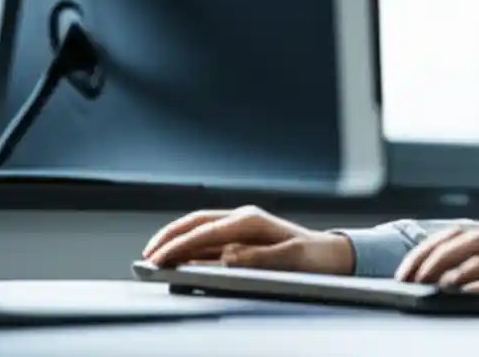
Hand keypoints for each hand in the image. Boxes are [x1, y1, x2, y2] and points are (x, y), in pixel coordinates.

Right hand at [141, 205, 354, 274]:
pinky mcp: (242, 238)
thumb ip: (258, 257)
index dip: (179, 246)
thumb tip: (226, 257)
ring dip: (176, 240)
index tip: (158, 259)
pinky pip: (208, 240)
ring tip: (155, 257)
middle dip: (169, 237)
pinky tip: (178, 259)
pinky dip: (189, 247)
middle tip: (146, 256)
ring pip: (199, 229)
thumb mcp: (292, 258)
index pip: (206, 232)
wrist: (332, 255)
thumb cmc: (314, 257)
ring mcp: (242, 227)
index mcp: (252, 221)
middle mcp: (243, 219)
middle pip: (196, 222)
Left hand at [394, 227, 478, 313]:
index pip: (456, 236)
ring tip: (420, 278)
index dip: (429, 249)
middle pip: (454, 234)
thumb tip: (467, 290)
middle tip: (404, 274)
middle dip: (425, 253)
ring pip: (468, 243)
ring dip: (439, 260)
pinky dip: (467, 272)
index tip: (408, 268)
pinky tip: (451, 284)